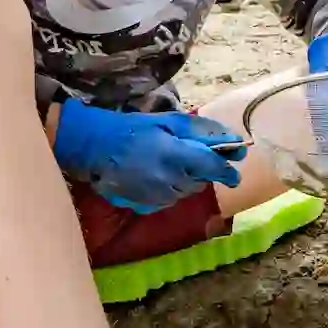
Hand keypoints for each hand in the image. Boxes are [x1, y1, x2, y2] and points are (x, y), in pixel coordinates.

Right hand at [53, 98, 244, 214]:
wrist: (94, 147)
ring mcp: (157, 196)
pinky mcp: (146, 205)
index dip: (227, 170)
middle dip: (200, 170)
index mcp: (176, 154)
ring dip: (183, 180)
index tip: (234, 172)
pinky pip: (168, 200)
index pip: (213, 167)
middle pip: (200, 181)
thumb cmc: (132, 129)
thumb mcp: (167, 121)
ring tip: (165, 164)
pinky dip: (168, 190)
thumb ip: (200, 131)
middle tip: (186, 156)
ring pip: (185, 192)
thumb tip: (233, 139)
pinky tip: (154, 176)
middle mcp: (169, 179)